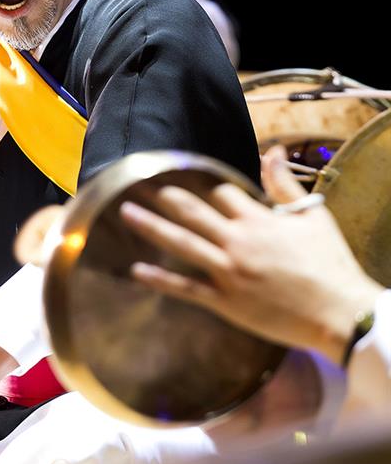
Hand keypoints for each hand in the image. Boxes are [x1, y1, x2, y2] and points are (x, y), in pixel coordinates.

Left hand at [119, 144, 381, 364]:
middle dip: (166, 196)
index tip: (187, 176)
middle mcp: (238, 241)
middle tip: (138, 183)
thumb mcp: (313, 217)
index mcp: (259, 220)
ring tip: (126, 212)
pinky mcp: (226, 302)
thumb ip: (285, 185)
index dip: (208, 186)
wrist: (339, 312)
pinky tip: (138, 270)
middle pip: (193, 212)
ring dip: (152, 226)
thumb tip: (271, 150)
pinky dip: (161, 279)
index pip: (224, 193)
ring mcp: (229, 272)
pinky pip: (187, 288)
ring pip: (182, 244)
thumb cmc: (329, 265)